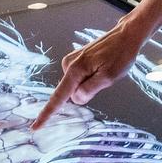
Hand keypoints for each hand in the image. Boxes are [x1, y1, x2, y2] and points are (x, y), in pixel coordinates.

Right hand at [32, 18, 149, 128]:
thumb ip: (89, 90)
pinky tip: (101, 66)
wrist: (126, 35)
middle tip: (104, 76)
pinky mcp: (76, 60)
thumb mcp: (108, 77)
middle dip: (86, 91)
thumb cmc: (120, 55)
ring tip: (105, 68)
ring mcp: (71, 61)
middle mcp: (68, 64)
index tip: (35, 127)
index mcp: (75, 69)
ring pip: (77, 86)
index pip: (58, 97)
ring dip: (90, 83)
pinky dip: (90, 78)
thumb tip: (75, 98)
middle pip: (71, 92)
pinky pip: (80, 79)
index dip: (47, 113)